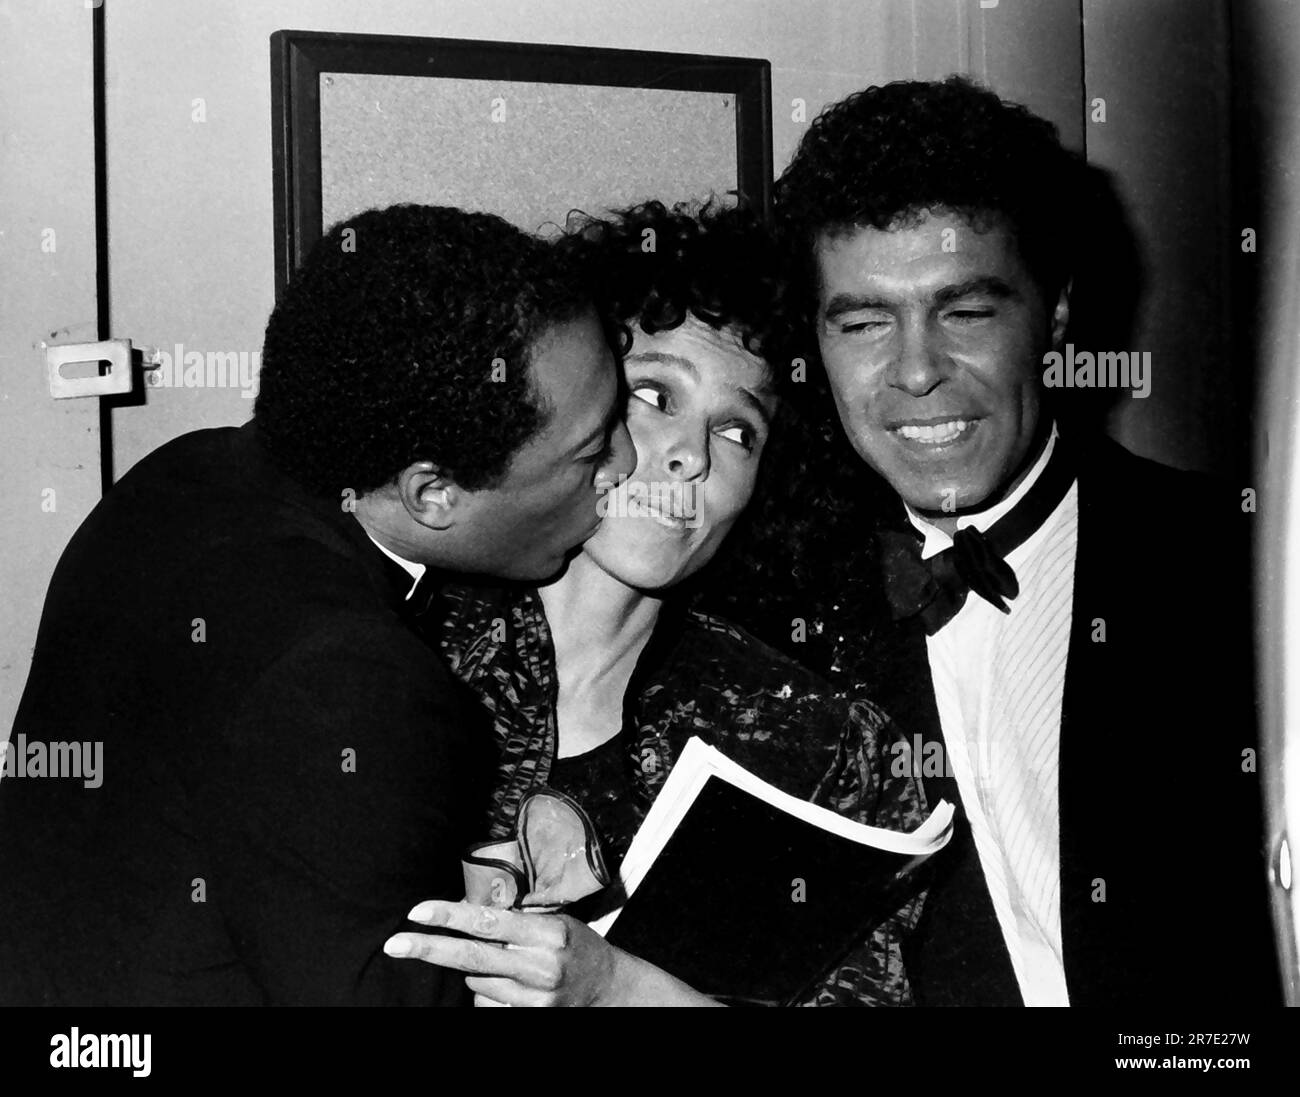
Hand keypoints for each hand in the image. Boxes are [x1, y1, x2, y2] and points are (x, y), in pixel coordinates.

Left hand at [383, 899, 628, 1006]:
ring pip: (476, 982)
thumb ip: (515, 919)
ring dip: (474, 970)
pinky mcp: (530, 1017)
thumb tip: (466, 911)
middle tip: (395, 943)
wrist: (608, 988)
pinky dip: (487, 990)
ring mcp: (535, 997)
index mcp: (547, 933)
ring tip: (504, 962)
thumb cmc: (576, 944)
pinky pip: (488, 1002)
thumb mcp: (553, 921)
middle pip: (471, 957)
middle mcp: (540, 966)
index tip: (418, 911)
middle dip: (430, 949)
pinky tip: (510, 982)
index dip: (450, 915)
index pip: (489, 921)